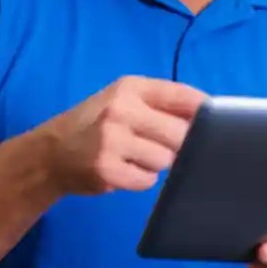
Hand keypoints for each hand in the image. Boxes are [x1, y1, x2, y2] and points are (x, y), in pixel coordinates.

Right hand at [42, 75, 205, 194]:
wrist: (51, 152)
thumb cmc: (97, 124)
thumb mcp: (124, 100)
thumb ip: (163, 104)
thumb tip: (210, 115)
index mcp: (131, 87)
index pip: (183, 96)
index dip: (204, 112)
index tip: (215, 124)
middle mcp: (121, 109)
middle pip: (180, 133)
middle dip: (178, 144)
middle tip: (159, 145)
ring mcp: (112, 139)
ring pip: (166, 160)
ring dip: (157, 164)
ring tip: (135, 157)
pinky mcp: (107, 169)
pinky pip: (147, 180)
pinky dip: (141, 179)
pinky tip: (124, 170)